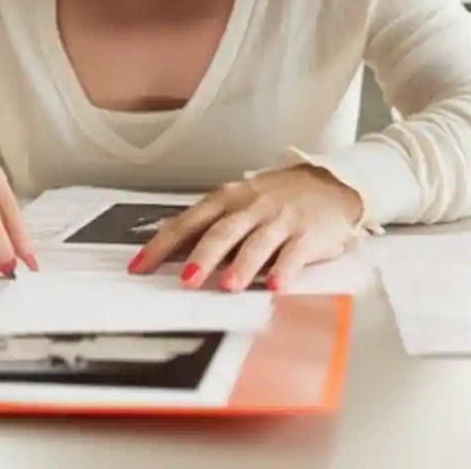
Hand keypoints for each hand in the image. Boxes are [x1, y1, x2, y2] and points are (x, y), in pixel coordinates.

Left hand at [127, 166, 363, 291]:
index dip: (162, 245)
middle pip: (222, 232)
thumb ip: (208, 224)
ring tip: (228, 286)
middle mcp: (251, 207)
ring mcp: (280, 219)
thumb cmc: (277, 198)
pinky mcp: (308, 234)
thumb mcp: (238, 202)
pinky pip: (295, 254)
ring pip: (257, 243)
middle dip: (202, 256)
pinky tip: (276, 286)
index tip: (140, 267)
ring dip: (242, 265)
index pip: (188, 222)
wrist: (330, 184)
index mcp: (227, 200)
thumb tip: (168, 246)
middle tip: (186, 280)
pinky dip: (285, 270)